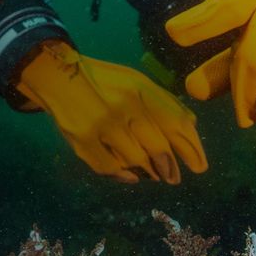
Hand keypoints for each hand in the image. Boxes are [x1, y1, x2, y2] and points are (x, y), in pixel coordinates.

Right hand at [15, 40, 207, 183]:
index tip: (199, 166)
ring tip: (152, 175)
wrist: (57, 77)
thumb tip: (192, 124)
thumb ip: (162, 101)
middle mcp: (123, 106)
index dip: (190, 148)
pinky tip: (130, 176)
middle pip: (158, 147)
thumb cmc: (104, 82)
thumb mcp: (135, 81)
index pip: (175, 122)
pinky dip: (123, 175)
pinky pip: (110, 168)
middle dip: (169, 167)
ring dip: (148, 172)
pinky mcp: (82, 140)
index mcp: (139, 89)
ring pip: (136, 160)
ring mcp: (102, 125)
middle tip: (173, 177)